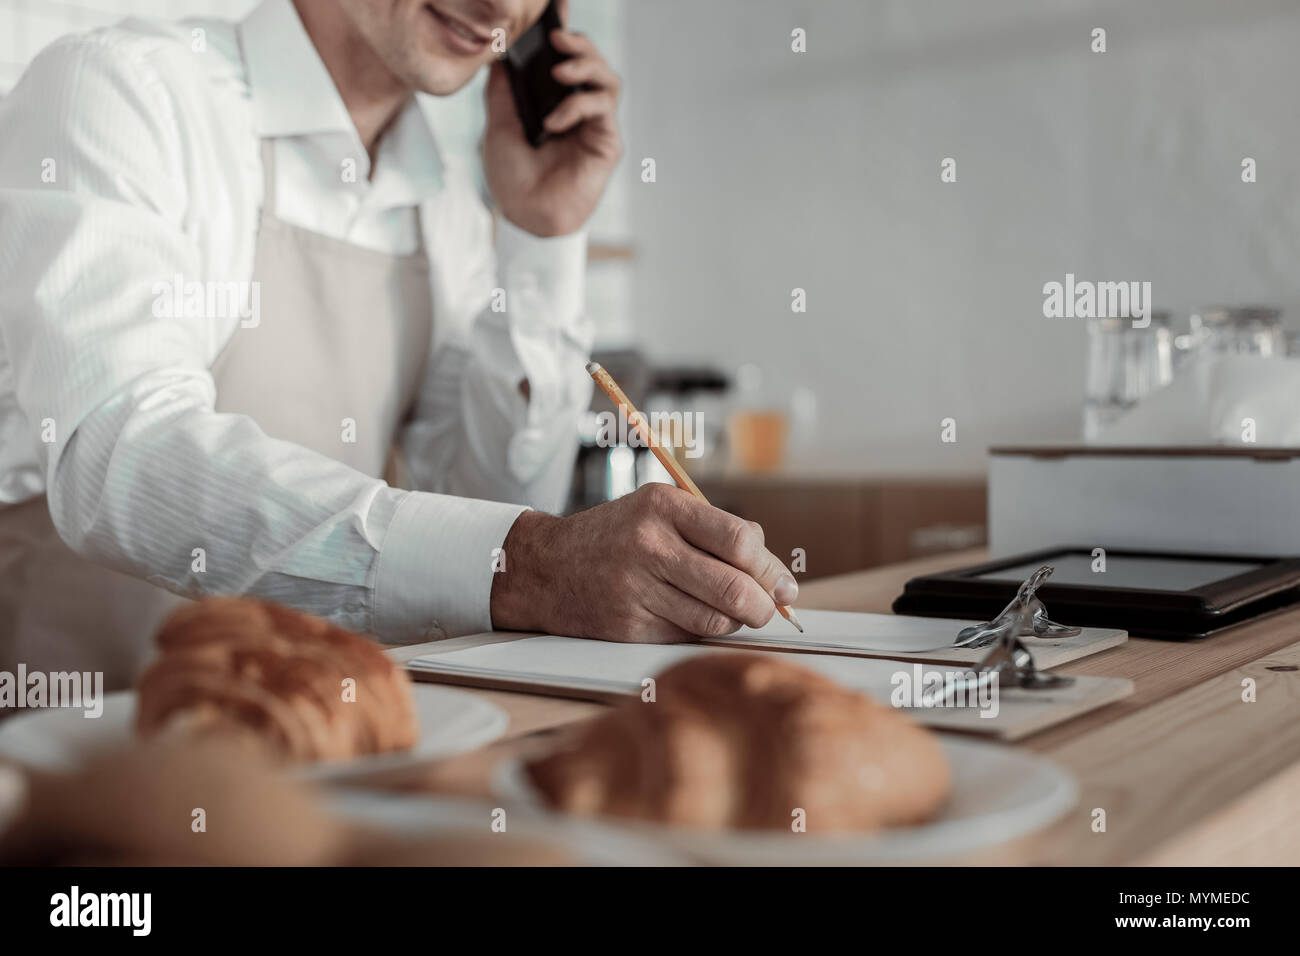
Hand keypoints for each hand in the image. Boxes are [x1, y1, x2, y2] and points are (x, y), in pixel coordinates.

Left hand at [483, 13, 621, 236]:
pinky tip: (555, 121)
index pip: (567, 58)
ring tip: (560, 71)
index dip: (566, 33)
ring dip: (586, 66)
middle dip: (579, 43)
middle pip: (593, 61)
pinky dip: (578, 106)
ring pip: (608, 79)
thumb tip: (502, 53)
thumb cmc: (512, 177)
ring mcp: (595, 126)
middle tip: (558, 38)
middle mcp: (579, 109)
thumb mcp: (498, 124)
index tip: (557, 10)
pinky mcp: (606, 143)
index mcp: (555, 101)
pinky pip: (601, 109)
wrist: (523, 216)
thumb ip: (503, 90)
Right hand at [490, 484, 799, 642]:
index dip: (772, 569)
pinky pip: (688, 636)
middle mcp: (649, 546)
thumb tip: (777, 573)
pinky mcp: (628, 626)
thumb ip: (717, 530)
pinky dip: (702, 631)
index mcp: (664, 506)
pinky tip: (694, 616)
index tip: (785, 585)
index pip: (741, 541)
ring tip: (731, 611)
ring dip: (736, 622)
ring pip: (716, 620)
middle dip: (764, 606)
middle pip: (734, 589)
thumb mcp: (660, 510)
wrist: (547, 567)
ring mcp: (636, 589)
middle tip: (770, 610)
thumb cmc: (618, 536)